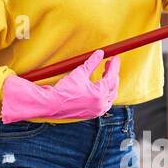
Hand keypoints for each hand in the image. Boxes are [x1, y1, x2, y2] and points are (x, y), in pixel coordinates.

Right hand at [0, 49, 119, 122]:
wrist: (51, 104)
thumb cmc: (64, 89)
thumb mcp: (79, 73)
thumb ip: (92, 63)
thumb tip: (100, 53)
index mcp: (99, 94)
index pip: (111, 78)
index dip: (114, 66)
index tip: (115, 58)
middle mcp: (100, 104)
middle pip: (113, 87)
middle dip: (112, 74)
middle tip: (109, 63)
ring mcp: (97, 111)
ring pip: (110, 97)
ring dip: (110, 85)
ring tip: (105, 74)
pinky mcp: (91, 114)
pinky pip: (104, 104)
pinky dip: (105, 95)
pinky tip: (101, 88)